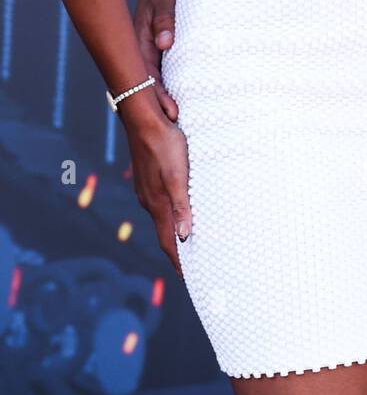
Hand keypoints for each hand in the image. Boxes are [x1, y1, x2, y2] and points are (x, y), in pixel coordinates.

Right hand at [124, 110, 191, 277]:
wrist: (144, 117)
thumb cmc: (163, 145)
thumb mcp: (177, 176)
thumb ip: (181, 206)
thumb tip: (184, 236)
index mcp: (157, 203)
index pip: (168, 240)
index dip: (178, 260)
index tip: (190, 277)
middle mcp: (150, 200)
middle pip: (166, 232)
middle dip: (179, 249)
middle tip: (195, 262)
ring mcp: (149, 188)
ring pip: (165, 215)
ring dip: (176, 229)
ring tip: (192, 239)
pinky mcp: (152, 176)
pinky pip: (164, 200)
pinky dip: (175, 211)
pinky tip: (184, 206)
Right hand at [132, 0, 188, 122]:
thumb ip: (166, 19)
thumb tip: (165, 43)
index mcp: (139, 40)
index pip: (146, 75)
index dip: (158, 96)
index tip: (172, 113)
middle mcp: (143, 50)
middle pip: (148, 85)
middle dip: (161, 107)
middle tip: (178, 128)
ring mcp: (152, 51)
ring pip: (157, 82)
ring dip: (167, 100)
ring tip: (182, 125)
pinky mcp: (162, 51)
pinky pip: (166, 73)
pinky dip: (173, 87)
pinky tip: (186, 102)